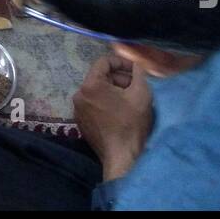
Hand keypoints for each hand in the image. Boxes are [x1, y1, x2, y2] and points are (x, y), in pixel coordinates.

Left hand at [71, 55, 152, 180]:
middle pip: (100, 77)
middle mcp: (79, 95)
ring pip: (97, 91)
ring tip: (131, 100)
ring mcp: (78, 110)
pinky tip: (121, 112)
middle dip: (120, 78)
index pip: (104, 61)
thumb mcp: (141, 92)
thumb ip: (139, 71)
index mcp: (90, 85)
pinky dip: (106, 103)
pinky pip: (94, 104)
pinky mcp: (81, 123)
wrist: (123, 157)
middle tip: (137, 86)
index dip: (122, 62)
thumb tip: (137, 62)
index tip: (135, 70)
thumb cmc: (132, 123)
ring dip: (114, 91)